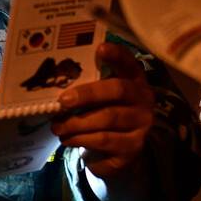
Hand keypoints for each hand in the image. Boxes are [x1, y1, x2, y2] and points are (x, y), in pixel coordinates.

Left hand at [51, 43, 153, 177]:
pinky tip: (68, 140)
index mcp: (135, 80)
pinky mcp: (133, 147)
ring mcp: (142, 124)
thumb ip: (90, 86)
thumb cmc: (106, 115)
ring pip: (108, 118)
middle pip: (118, 90)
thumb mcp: (103, 99)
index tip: (100, 48)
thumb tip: (56, 81)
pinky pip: (104, 140)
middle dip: (88, 94)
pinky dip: (82, 140)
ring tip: (57, 127)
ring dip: (78, 123)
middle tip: (62, 100)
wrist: (121, 153)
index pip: (129, 63)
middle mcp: (144, 99)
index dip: (117, 55)